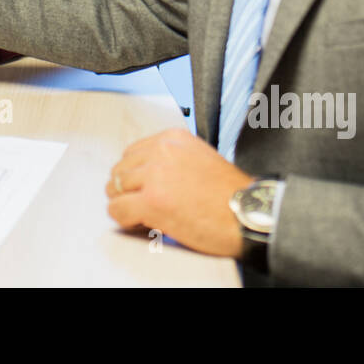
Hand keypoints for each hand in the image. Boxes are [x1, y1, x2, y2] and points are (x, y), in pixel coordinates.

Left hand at [104, 129, 252, 256]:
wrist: (249, 213)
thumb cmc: (230, 194)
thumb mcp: (199, 158)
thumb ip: (172, 159)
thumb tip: (145, 173)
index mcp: (173, 139)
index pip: (132, 152)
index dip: (135, 175)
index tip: (142, 188)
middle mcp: (161, 151)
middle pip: (120, 170)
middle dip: (126, 190)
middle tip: (140, 205)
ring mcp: (155, 176)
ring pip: (114, 189)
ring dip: (125, 204)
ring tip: (143, 215)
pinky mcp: (152, 201)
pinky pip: (118, 210)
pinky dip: (125, 220)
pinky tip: (141, 224)